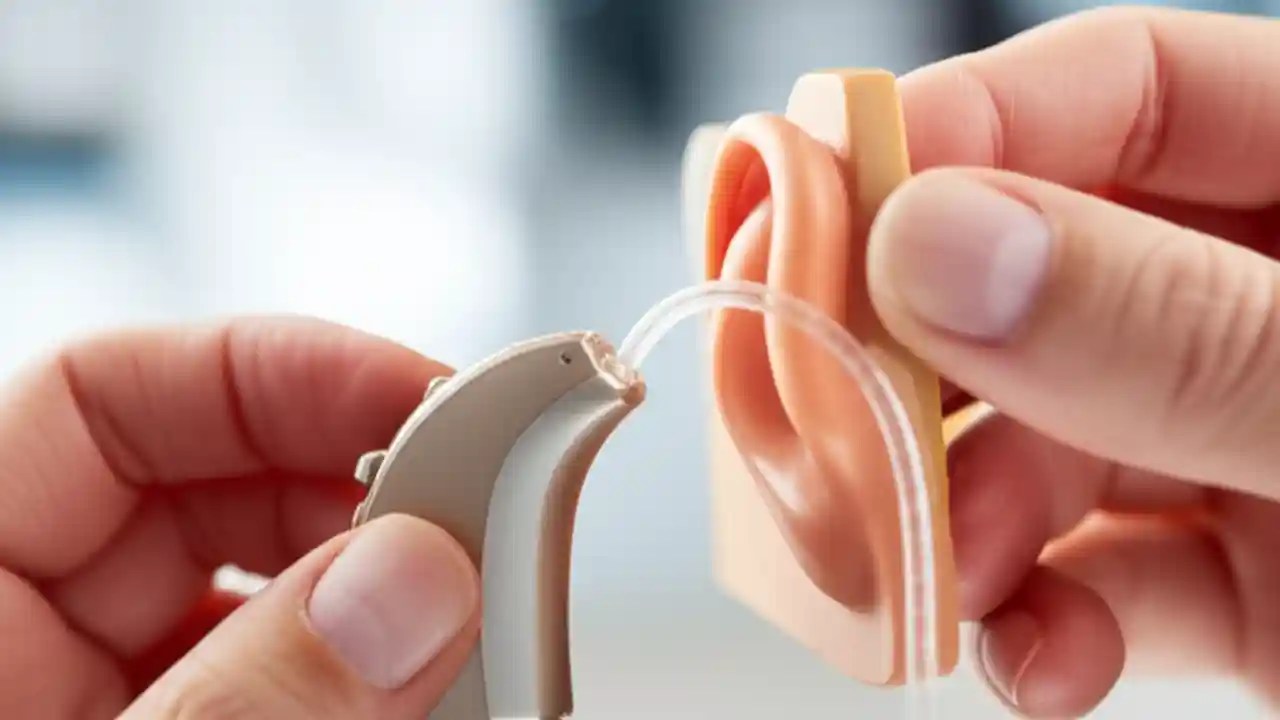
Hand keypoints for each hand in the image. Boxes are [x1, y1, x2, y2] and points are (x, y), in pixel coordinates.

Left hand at [0, 318, 479, 717]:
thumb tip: (412, 580)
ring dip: (380, 581)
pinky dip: (364, 663)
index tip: (417, 393)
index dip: (264, 369)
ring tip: (468, 602)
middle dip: (354, 481)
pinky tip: (427, 669)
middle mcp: (23, 643)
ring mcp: (99, 702)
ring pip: (260, 582)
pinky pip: (281, 672)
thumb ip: (250, 697)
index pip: (89, 398)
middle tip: (473, 508)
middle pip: (205, 484)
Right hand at [867, 7, 1279, 716]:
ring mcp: (1254, 438)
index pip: (1120, 90)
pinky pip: (1091, 567)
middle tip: (830, 419)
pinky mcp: (1241, 575)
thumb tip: (936, 244)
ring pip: (1039, 432)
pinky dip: (1033, 614)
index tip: (824, 203)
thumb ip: (1182, 333)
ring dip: (958, 507)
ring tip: (930, 577)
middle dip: (924, 361)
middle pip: (1036, 273)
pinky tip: (1022, 656)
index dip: (957, 132)